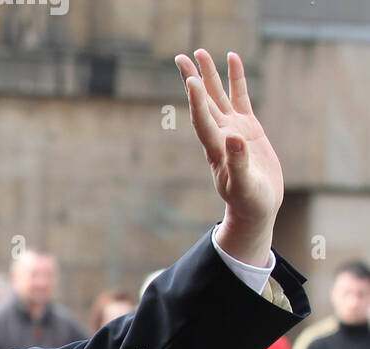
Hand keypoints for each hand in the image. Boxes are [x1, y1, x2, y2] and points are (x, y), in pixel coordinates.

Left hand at [174, 50, 282, 266]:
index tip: (190, 80)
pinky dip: (236, 78)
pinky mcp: (247, 127)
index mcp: (216, 149)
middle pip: (203, 102)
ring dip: (209, 75)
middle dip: (193, 79)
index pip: (202, 120)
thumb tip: (235, 138)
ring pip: (218, 95)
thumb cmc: (249, 201)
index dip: (196, 101)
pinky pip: (240, 96)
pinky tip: (233, 58)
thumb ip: (238, 164)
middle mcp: (220, 135)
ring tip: (201, 52)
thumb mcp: (244, 186)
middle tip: (181, 56)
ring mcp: (233, 129)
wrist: (256, 207)